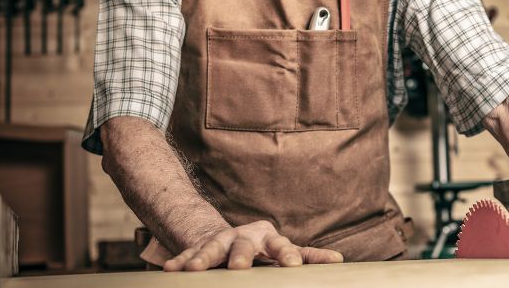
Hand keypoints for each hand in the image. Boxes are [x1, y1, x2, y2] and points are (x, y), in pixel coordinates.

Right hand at [164, 220, 343, 270]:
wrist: (234, 236)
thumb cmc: (267, 248)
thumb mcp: (286, 250)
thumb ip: (309, 257)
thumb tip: (339, 261)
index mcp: (269, 238)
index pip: (280, 246)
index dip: (287, 255)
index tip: (292, 266)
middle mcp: (244, 237)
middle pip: (243, 245)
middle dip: (241, 255)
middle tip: (240, 267)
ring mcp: (221, 241)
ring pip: (212, 248)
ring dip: (203, 258)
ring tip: (196, 270)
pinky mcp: (200, 248)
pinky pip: (188, 254)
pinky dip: (180, 261)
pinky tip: (169, 270)